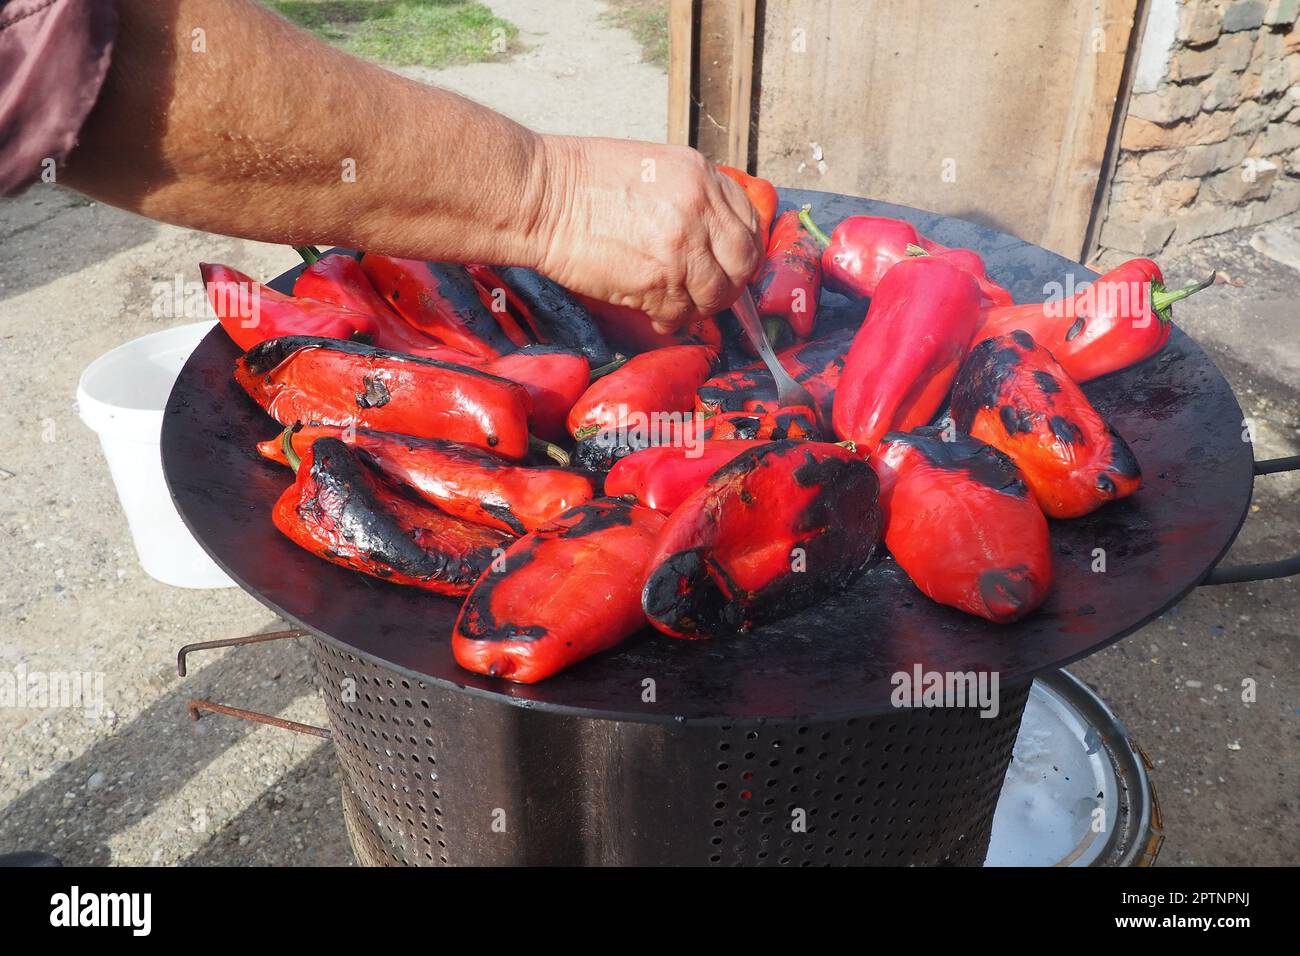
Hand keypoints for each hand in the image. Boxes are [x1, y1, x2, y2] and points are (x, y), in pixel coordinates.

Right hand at [529, 135, 765, 332]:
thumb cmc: (582, 182)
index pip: (748, 222)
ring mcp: (682, 247)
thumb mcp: (654, 169)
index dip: (741, 249)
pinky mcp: (658, 281)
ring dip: (697, 307)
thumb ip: (690, 197)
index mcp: (702, 176)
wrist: (540, 198)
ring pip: (715, 295)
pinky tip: (653, 313)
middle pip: (742, 263)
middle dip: (728, 283)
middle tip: (707, 291)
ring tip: (674, 304)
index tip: (727, 263)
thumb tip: (710, 235)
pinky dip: (670, 320)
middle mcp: (700, 210)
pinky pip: (680, 313)